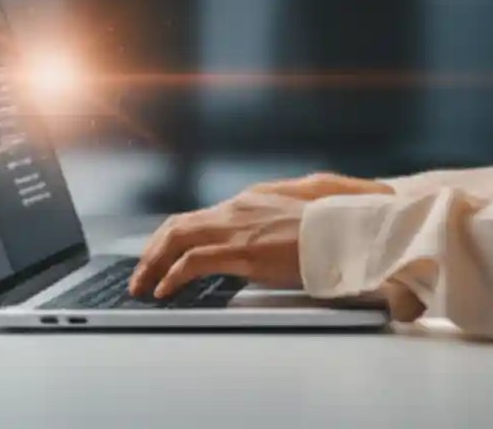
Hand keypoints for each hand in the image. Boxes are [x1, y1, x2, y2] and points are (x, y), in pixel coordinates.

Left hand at [128, 173, 393, 299]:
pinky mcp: (243, 252)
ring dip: (153, 263)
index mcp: (251, 201)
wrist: (351, 228)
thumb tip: (282, 224)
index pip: (201, 217)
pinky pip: (193, 262)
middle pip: (179, 225)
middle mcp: (237, 209)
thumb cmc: (337, 221)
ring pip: (177, 238)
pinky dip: (173, 276)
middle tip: (141, 275)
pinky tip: (166, 291)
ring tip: (143, 286)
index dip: (175, 237)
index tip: (162, 255)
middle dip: (153, 250)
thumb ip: (293, 209)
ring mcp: (238, 229)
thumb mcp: (312, 206)